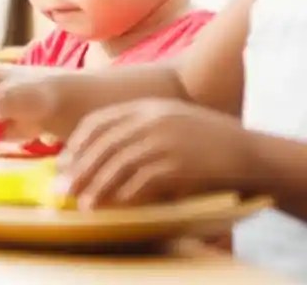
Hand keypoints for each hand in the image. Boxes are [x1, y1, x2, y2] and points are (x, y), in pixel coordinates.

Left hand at [58, 98, 250, 208]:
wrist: (249, 151)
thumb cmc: (207, 139)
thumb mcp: (170, 120)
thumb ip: (138, 127)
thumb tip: (101, 149)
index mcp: (146, 107)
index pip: (98, 122)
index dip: (76, 144)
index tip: (64, 162)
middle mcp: (151, 121)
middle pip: (103, 145)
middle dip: (79, 169)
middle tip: (65, 189)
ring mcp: (165, 141)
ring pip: (118, 165)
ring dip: (98, 187)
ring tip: (84, 204)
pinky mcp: (179, 164)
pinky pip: (142, 181)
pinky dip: (125, 194)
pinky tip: (115, 205)